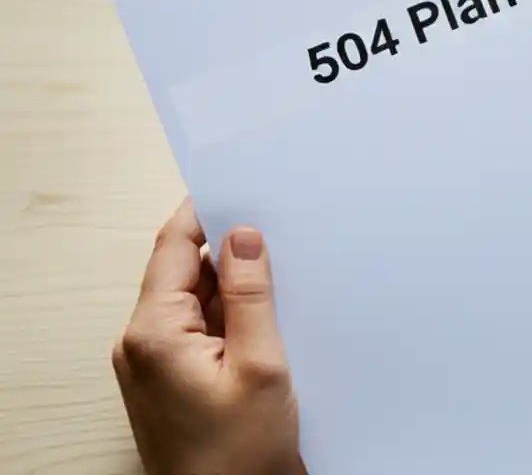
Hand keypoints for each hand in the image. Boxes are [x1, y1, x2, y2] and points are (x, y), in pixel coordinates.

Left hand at [112, 199, 304, 474]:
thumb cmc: (239, 458)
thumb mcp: (261, 367)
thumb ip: (251, 296)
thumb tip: (243, 236)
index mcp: (153, 333)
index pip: (173, 246)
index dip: (207, 212)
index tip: (242, 189)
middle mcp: (142, 343)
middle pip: (184, 271)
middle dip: (230, 252)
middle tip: (281, 237)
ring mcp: (154, 363)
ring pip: (196, 301)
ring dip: (236, 290)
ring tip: (284, 287)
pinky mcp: (172, 379)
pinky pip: (201, 330)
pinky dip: (233, 318)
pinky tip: (271, 322)